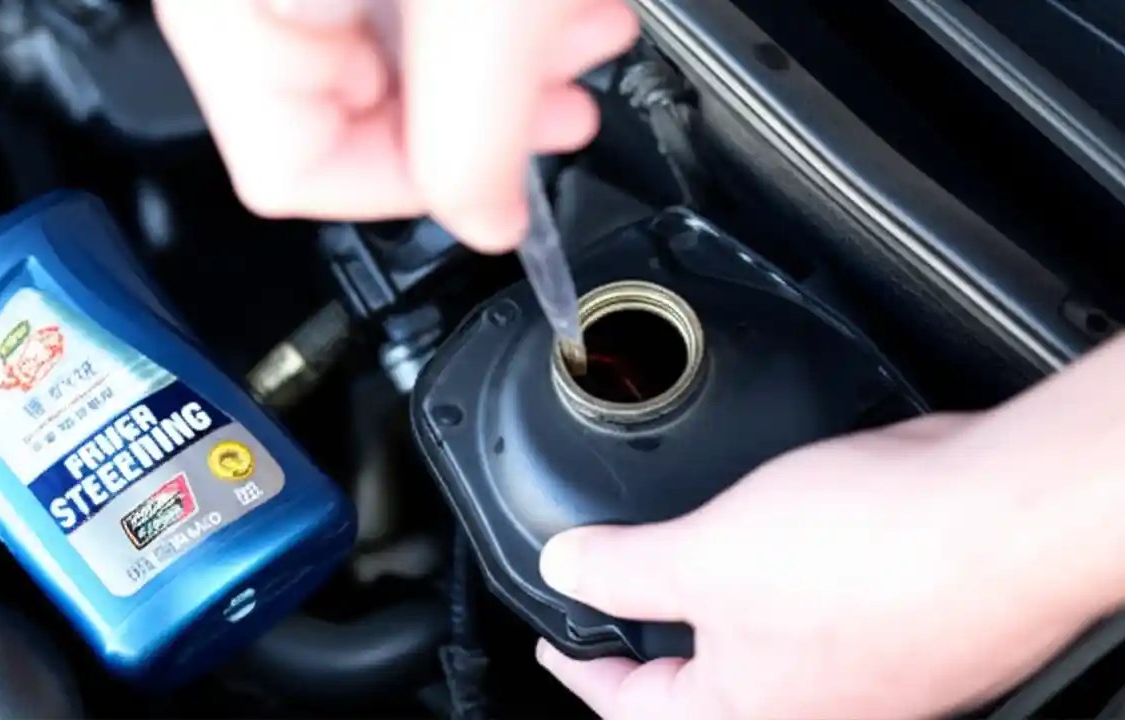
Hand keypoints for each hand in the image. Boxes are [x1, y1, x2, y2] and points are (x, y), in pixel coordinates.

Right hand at [154, 0, 638, 252]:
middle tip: (562, 102)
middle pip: (353, 114)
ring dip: (504, 65)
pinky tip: (549, 4)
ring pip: (393, 54)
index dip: (409, 195)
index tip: (498, 184)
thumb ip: (473, 137)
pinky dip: (485, 16)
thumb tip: (483, 224)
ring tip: (580, 37)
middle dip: (486, 120)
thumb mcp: (478, 4)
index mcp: (225, 6)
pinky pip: (407, 5)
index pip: (288, 172)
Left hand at [535, 384, 1124, 719]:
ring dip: (718, 608)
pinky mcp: (899, 627)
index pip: (631, 710)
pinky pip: (814, 617)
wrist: (1002, 519)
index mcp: (747, 716)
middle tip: (616, 603)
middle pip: (699, 692)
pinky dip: (777, 585)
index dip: (580, 667)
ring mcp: (861, 674)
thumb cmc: (871, 558)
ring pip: (761, 651)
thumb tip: (566, 569)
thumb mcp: (704, 555)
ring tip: (689, 563)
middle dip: (651, 644)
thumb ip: (622, 569)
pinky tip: (779, 542)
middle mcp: (809, 709)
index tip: (556, 641)